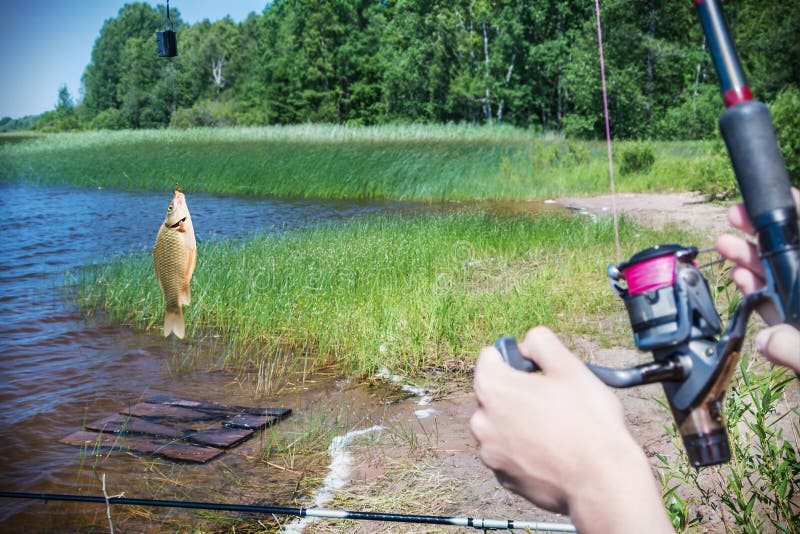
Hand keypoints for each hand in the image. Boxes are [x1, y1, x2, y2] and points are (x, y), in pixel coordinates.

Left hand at [470, 327, 671, 532]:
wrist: (602, 483)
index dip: (515, 358)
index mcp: (492, 388)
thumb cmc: (588, 423)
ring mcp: (490, 452)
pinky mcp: (502, 477)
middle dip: (517, 392)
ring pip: (502, 424)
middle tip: (552, 401)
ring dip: (520, 421)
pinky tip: (553, 452)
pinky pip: (509, 451)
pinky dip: (525, 448)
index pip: (489, 357)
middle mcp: (481, 421)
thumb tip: (527, 344)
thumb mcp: (569, 366)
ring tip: (556, 429)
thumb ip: (541, 342)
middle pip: (494, 392)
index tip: (536, 370)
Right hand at [716, 187, 799, 370]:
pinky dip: (764, 296)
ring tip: (726, 246)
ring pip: (790, 283)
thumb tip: (766, 340)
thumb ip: (798, 351)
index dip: (798, 212)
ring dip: (757, 265)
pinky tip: (743, 282)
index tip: (770, 201)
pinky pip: (786, 311)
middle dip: (766, 238)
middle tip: (734, 220)